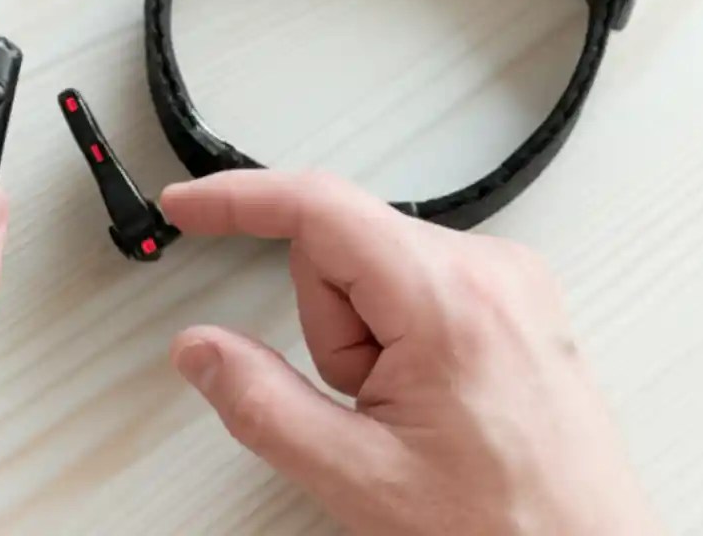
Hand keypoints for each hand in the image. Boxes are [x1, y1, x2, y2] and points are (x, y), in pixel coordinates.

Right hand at [161, 171, 662, 535]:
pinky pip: (415, 287)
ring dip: (366, 339)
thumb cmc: (507, 528)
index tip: (188, 205)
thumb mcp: (357, 477)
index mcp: (449, 299)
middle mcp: (489, 269)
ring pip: (376, 271)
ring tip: (405, 410)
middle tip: (364, 403)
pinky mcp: (514, 300)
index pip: (318, 208)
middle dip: (330, 327)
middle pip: (343, 249)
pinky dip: (397, 335)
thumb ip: (261, 405)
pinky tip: (426, 396)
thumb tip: (201, 350)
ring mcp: (508, 281)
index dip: (238, 200)